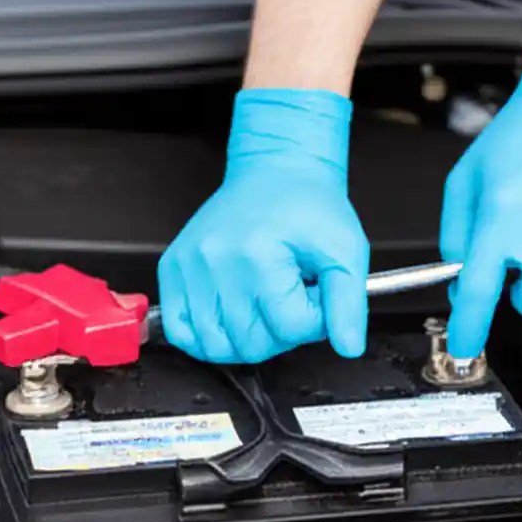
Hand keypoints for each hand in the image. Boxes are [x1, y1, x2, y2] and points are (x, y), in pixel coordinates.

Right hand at [158, 89, 368, 363]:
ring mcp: (188, 268)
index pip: (291, 328)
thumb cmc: (307, 207)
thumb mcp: (344, 249)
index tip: (314, 292)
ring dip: (246, 337)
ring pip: (216, 348)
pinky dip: (206, 338)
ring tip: (261, 305)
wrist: (274, 173)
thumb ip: (348, 304)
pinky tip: (228, 318)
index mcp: (258, 255)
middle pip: (252, 345)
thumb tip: (348, 347)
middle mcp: (215, 263)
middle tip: (289, 297)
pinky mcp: (172, 270)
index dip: (313, 319)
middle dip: (281, 330)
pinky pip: (180, 333)